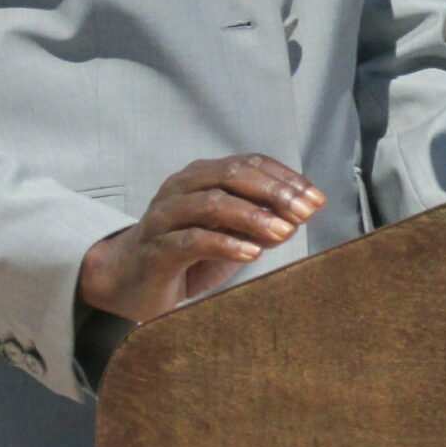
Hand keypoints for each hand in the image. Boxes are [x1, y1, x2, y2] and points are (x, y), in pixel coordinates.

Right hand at [76, 153, 323, 325]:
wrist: (129, 282)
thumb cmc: (184, 256)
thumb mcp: (229, 235)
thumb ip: (259, 223)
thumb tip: (298, 217)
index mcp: (201, 176)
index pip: (249, 163)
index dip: (285, 178)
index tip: (316, 198)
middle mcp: (182, 187)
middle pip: (232, 175)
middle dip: (274, 191)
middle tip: (305, 210)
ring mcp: (166, 215)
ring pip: (212, 203)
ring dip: (254, 216)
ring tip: (285, 232)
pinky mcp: (156, 247)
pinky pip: (192, 239)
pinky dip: (226, 243)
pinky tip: (252, 253)